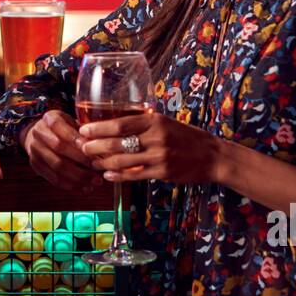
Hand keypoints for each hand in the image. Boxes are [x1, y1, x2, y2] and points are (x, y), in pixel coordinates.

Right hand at [20, 110, 104, 194]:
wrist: (37, 135)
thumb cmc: (62, 128)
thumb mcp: (71, 121)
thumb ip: (83, 131)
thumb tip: (103, 145)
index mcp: (49, 118)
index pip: (59, 126)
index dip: (75, 138)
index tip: (92, 147)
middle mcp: (38, 133)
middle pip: (59, 148)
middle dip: (81, 159)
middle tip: (98, 167)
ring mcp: (35, 150)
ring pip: (57, 166)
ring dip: (78, 176)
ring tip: (95, 182)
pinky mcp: (35, 166)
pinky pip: (54, 179)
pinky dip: (70, 185)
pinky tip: (84, 187)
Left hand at [78, 111, 218, 183]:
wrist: (212, 155)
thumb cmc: (187, 137)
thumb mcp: (166, 123)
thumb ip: (144, 122)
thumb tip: (117, 122)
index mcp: (155, 120)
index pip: (120, 124)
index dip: (99, 128)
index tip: (84, 130)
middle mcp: (156, 137)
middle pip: (117, 142)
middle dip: (95, 146)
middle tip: (82, 148)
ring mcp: (160, 156)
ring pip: (123, 160)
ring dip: (104, 163)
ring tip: (93, 162)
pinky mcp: (163, 172)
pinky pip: (135, 174)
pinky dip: (118, 175)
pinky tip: (108, 175)